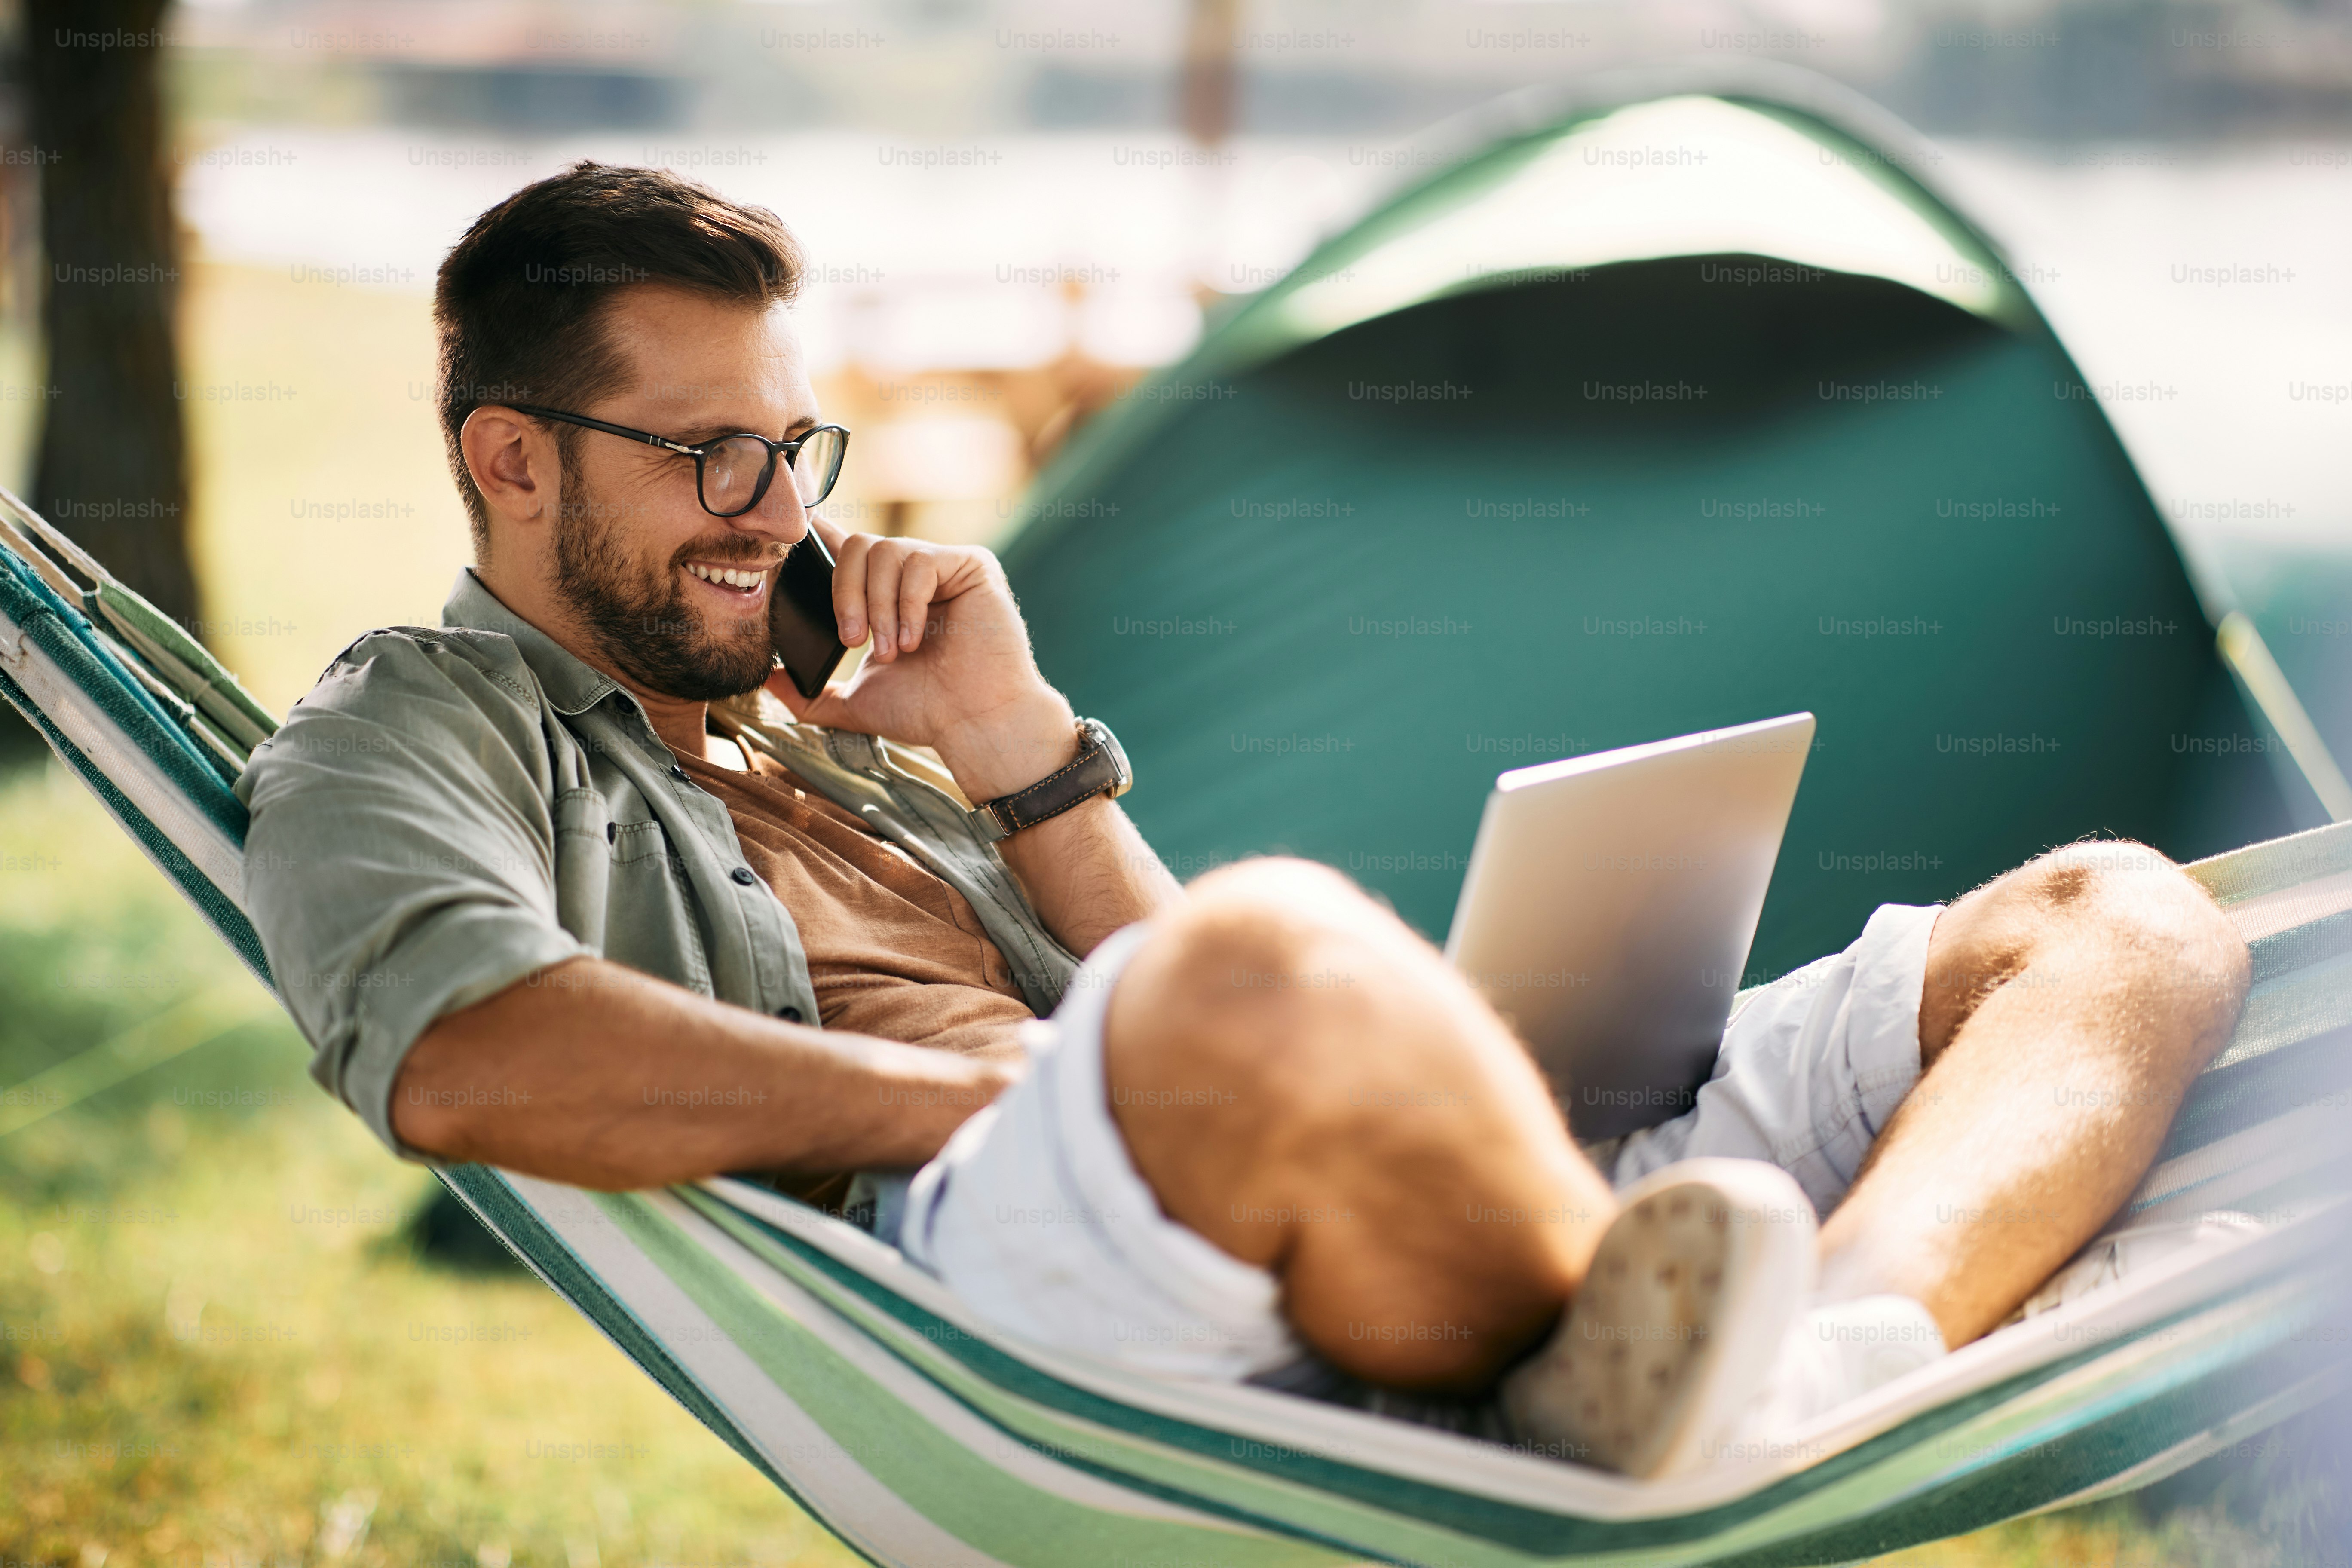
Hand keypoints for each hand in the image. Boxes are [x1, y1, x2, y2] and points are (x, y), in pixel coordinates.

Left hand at [765, 514, 1078, 799]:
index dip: (820, 538)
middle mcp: (914, 574)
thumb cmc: (927, 712)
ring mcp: (944, 566)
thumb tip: (767, 681)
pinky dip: (909, 603)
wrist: (974, 723)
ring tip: (894, 650)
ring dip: (879, 606)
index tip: (798, 539)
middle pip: (857, 545)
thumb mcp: (856, 701)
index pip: (846, 550)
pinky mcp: (971, 565)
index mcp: (886, 595)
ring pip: (885, 550)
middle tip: (854, 640)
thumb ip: (811, 693)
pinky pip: (920, 560)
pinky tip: (916, 638)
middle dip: (845, 593)